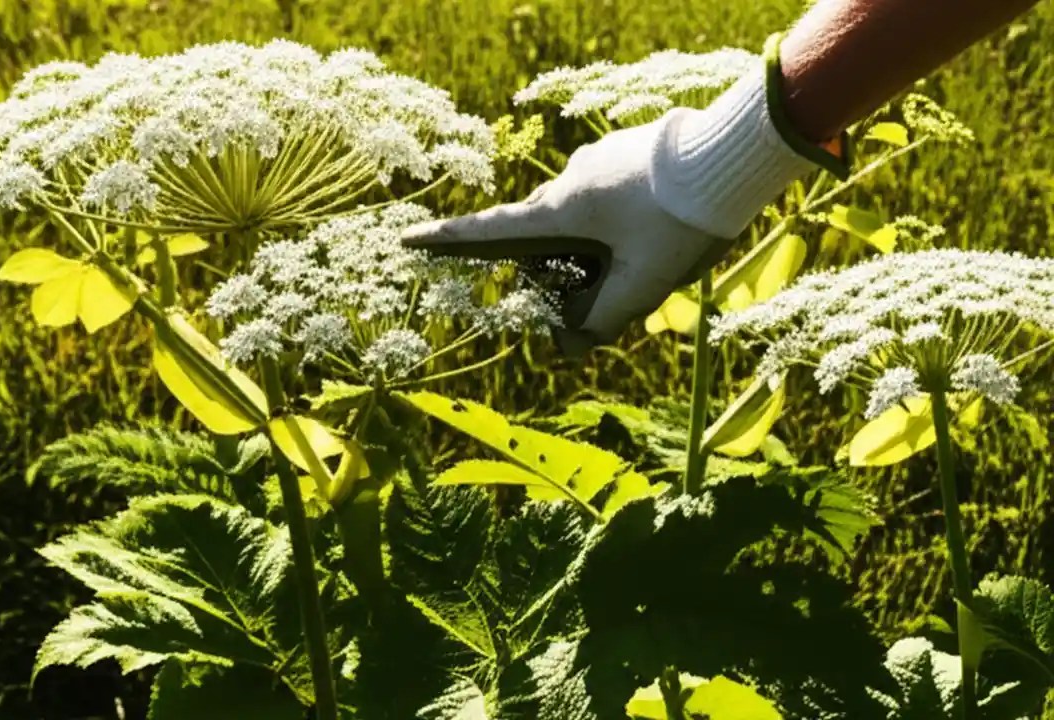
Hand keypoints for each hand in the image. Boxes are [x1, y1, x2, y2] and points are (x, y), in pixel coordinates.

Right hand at [401, 63, 820, 353]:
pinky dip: (621, 219)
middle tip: (603, 295)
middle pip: (544, 233)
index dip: (447, 240)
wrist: (734, 156)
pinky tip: (663, 228)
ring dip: (599, 244)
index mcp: (562, 212)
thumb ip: (606, 318)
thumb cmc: (680, 222)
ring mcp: (598, 160)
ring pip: (581, 214)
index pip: (491, 231)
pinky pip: (608, 192)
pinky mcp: (626, 149)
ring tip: (651, 260)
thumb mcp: (645, 282)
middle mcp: (570, 180)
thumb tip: (575, 347)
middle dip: (561, 267)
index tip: (407, 238)